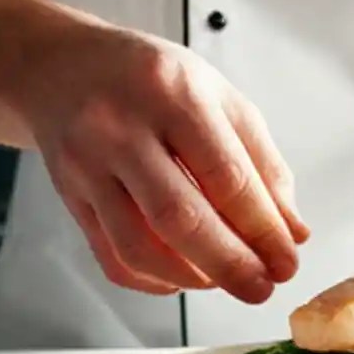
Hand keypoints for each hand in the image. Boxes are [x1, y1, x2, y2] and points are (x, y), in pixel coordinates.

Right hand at [11, 23, 307, 302]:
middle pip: (181, 218)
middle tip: (262, 288)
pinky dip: (153, 279)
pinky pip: (111, 257)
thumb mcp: (219, 98)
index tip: (286, 260)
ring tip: (225, 281)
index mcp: (173, 94)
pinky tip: (183, 276)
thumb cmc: (149, 78)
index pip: (227, 178)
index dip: (263, 230)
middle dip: (231, 265)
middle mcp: (121, 127)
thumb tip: (291, 231)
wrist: (62, 65)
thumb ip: (262, 163)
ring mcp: (86, 164)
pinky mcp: (68, 196)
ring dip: (192, 279)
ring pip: (139, 247)